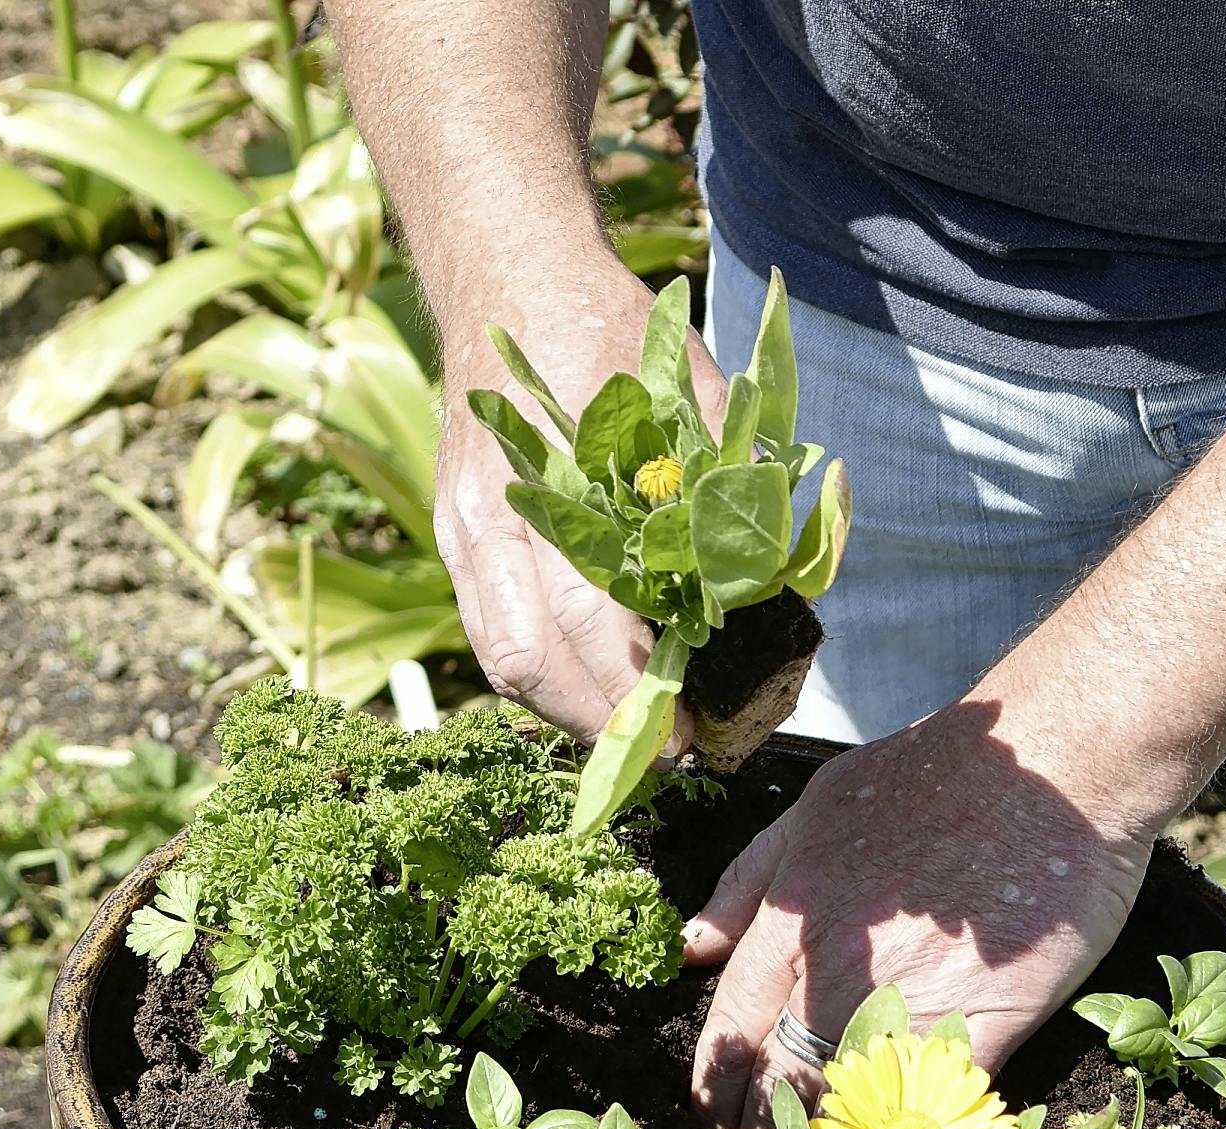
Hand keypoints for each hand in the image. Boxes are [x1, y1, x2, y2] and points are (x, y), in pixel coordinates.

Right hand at [433, 258, 725, 740]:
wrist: (508, 274)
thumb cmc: (608, 327)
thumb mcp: (686, 384)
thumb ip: (725, 476)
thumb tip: (765, 577)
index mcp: (547, 478)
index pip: (583, 620)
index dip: (636, 692)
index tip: (689, 735)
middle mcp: (490, 517)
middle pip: (529, 662)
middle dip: (601, 727)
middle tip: (672, 756)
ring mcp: (464, 532)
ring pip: (504, 660)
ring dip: (570, 711)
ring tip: (638, 735)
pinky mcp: (459, 541)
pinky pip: (493, 634)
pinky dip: (545, 677)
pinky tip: (596, 688)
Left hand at [682, 697, 1169, 1128]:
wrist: (1056, 764)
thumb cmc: (940, 771)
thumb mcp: (817, 805)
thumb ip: (749, 880)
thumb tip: (692, 949)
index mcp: (794, 913)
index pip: (731, 1024)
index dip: (718, 1083)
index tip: (715, 1114)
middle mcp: (842, 964)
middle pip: (777, 1075)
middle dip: (759, 1128)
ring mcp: (915, 994)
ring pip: (847, 1101)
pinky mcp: (989, 1019)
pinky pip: (935, 1099)